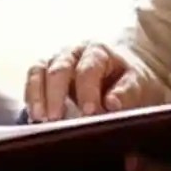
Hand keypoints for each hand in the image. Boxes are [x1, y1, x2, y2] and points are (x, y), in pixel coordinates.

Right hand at [24, 41, 170, 121]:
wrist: (122, 66)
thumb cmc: (130, 77)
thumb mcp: (139, 83)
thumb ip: (127, 92)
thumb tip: (112, 104)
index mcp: (99, 51)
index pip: (89, 69)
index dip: (87, 91)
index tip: (89, 112)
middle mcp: (74, 52)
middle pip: (59, 68)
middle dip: (56, 94)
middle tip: (56, 119)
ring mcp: (56, 60)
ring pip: (39, 70)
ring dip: (37, 95)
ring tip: (39, 119)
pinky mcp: (45, 72)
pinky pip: (33, 79)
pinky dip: (31, 96)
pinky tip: (34, 116)